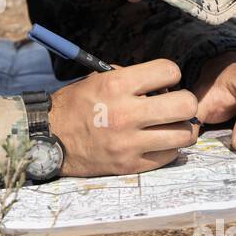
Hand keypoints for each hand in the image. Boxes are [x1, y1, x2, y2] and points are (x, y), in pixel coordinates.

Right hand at [49, 59, 198, 176]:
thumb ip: (130, 78)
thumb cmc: (76, 106)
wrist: (49, 138)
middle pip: (185, 104)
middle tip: (175, 106)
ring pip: (184, 134)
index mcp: (116, 85)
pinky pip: (170, 156)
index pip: (169, 70)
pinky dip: (168, 149)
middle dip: (184, 103)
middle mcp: (125, 113)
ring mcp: (129, 142)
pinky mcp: (130, 164)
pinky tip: (156, 143)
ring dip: (181, 128)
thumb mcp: (97, 80)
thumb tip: (164, 83)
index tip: (163, 83)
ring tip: (170, 127)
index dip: (170, 75)